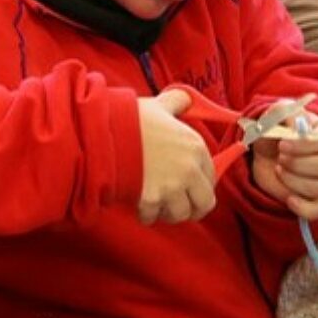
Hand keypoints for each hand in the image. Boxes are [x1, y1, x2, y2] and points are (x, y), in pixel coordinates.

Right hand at [136, 89, 216, 224]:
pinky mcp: (151, 199)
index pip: (212, 176)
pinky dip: (146, 215)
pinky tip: (139, 205)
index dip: (201, 184)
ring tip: (157, 203)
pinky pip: (153, 218)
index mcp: (196, 147)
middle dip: (193, 207)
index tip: (191, 186)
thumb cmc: (131, 118)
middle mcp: (189, 169)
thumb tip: (185, 99)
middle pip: (205, 203)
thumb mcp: (160, 105)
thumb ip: (177, 102)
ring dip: (169, 212)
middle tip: (179, 204)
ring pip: (181, 214)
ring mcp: (172, 186)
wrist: (104, 132)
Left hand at [251, 110, 317, 220]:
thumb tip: (293, 122)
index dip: (306, 145)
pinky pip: (316, 211)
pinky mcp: (312, 199)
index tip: (283, 145)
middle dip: (298, 163)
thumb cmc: (277, 130)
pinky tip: (289, 199)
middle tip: (280, 157)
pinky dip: (302, 208)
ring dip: (292, 180)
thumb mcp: (276, 113)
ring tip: (279, 169)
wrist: (265, 152)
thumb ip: (282, 111)